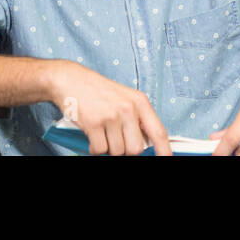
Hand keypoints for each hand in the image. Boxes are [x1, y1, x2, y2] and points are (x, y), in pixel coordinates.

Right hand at [48, 61, 170, 155]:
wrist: (71, 79)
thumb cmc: (98, 91)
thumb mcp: (124, 98)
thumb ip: (137, 119)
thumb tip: (146, 145)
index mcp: (140, 102)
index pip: (159, 132)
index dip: (165, 150)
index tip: (168, 159)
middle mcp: (128, 108)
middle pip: (136, 149)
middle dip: (125, 150)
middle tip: (115, 138)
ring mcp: (111, 116)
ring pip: (116, 151)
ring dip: (107, 147)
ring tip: (101, 131)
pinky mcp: (94, 123)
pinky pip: (99, 150)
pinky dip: (94, 148)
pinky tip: (92, 134)